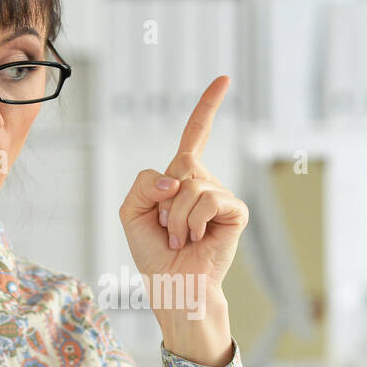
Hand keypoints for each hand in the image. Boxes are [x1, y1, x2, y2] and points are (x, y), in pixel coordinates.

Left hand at [118, 76, 248, 301]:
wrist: (172, 287)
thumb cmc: (154, 253)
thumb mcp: (130, 212)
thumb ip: (143, 184)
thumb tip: (178, 180)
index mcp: (183, 178)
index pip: (196, 134)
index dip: (209, 106)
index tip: (225, 79)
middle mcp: (205, 182)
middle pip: (181, 162)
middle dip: (163, 198)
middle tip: (167, 227)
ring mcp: (222, 197)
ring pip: (191, 184)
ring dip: (175, 217)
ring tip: (180, 239)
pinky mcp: (236, 213)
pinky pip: (208, 199)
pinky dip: (193, 222)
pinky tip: (197, 240)